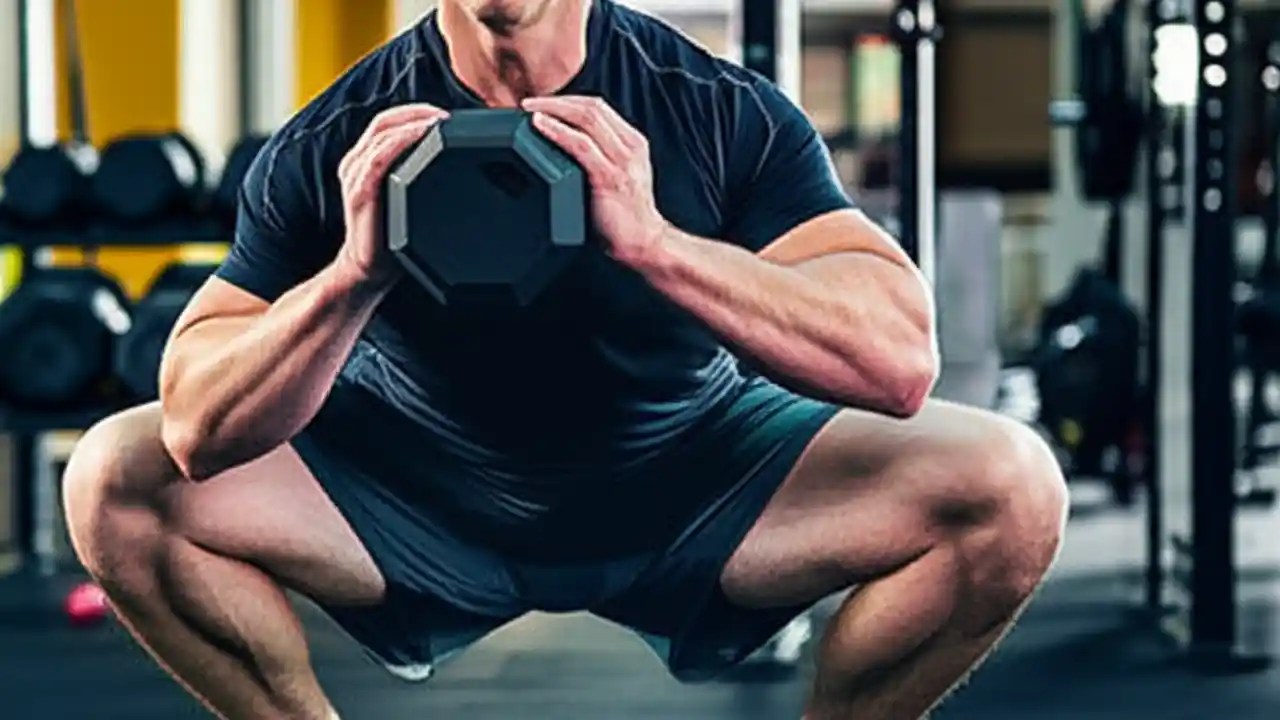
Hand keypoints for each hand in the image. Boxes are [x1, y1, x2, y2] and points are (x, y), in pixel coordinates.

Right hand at [337, 104, 449, 285]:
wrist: (368, 274)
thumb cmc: (392, 242)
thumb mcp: (409, 203)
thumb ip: (423, 180)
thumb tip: (464, 169)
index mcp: (365, 162)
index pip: (388, 122)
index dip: (416, 112)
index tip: (447, 115)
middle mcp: (356, 163)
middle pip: (385, 122)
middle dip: (418, 113)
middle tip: (450, 117)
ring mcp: (355, 177)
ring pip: (382, 135)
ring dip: (414, 124)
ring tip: (442, 125)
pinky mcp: (360, 193)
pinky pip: (379, 158)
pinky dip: (402, 143)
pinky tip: (425, 140)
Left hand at [521, 96, 669, 266]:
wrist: (644, 243)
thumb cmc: (625, 217)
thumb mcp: (615, 177)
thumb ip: (599, 159)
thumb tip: (561, 147)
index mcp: (632, 143)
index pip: (598, 107)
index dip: (567, 100)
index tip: (542, 103)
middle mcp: (630, 146)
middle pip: (591, 106)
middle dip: (556, 100)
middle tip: (527, 102)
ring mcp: (622, 161)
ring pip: (586, 118)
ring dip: (553, 109)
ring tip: (528, 109)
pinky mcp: (609, 177)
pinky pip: (580, 145)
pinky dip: (557, 131)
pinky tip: (540, 126)